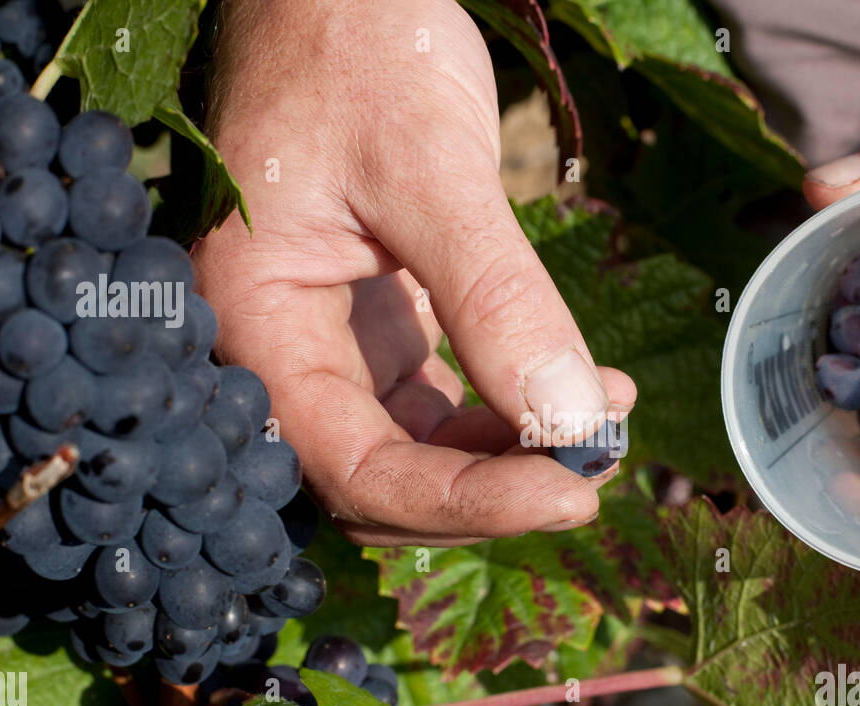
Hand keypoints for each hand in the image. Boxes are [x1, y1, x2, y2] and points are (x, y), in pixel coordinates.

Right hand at [193, 0, 634, 546]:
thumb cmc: (358, 48)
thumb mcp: (430, 168)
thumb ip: (495, 298)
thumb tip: (573, 420)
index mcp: (256, 320)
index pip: (352, 463)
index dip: (461, 502)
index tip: (569, 494)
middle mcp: (280, 351)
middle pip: (379, 480)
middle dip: (488, 493)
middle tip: (593, 472)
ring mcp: (329, 345)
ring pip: (412, 453)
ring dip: (506, 461)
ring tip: (603, 425)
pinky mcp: (374, 331)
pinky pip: (434, 409)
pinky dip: (504, 416)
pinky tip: (580, 392)